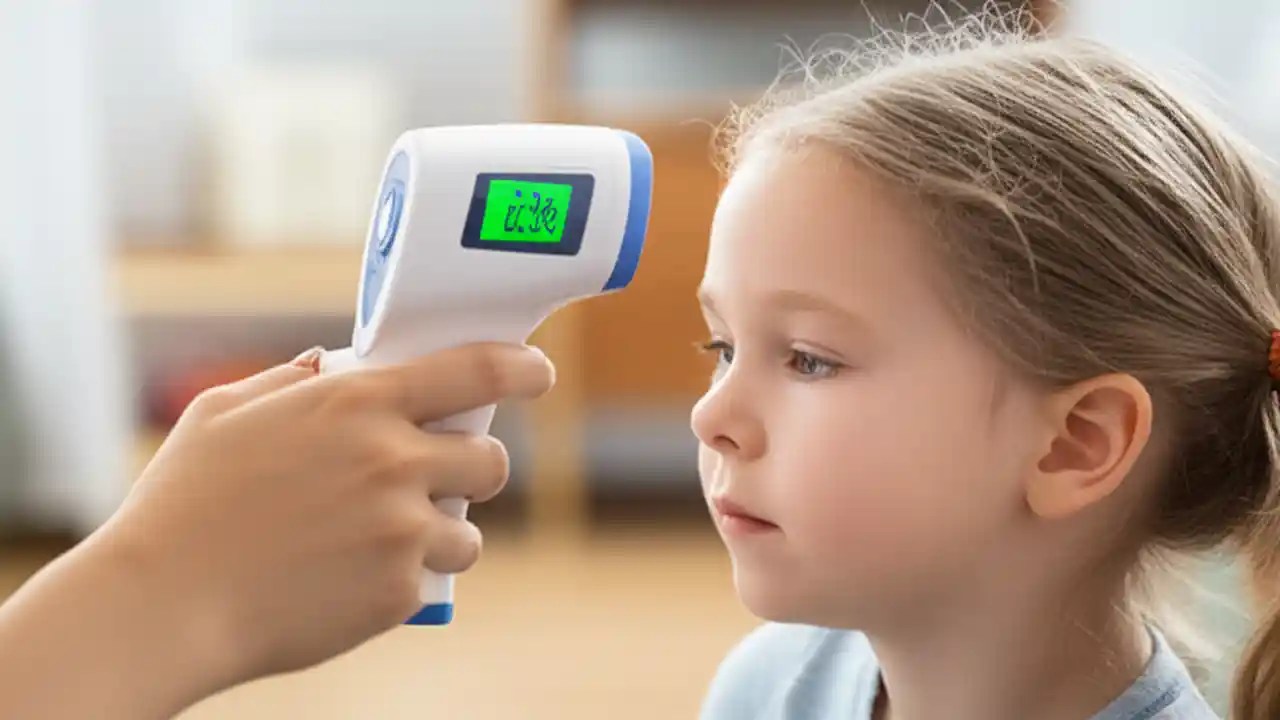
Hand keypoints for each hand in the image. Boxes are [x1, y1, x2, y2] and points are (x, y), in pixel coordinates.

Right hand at [103, 342, 554, 688]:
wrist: (162, 604)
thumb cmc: (184, 503)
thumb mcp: (225, 412)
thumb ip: (290, 380)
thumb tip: (327, 363)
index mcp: (358, 402)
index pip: (478, 371)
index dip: (522, 368)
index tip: (537, 372)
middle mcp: (394, 461)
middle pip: (491, 460)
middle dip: (474, 468)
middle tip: (438, 479)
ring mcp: (402, 530)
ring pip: (468, 532)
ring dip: (443, 534)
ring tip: (386, 542)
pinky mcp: (398, 592)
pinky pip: (429, 580)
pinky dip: (404, 580)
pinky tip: (351, 578)